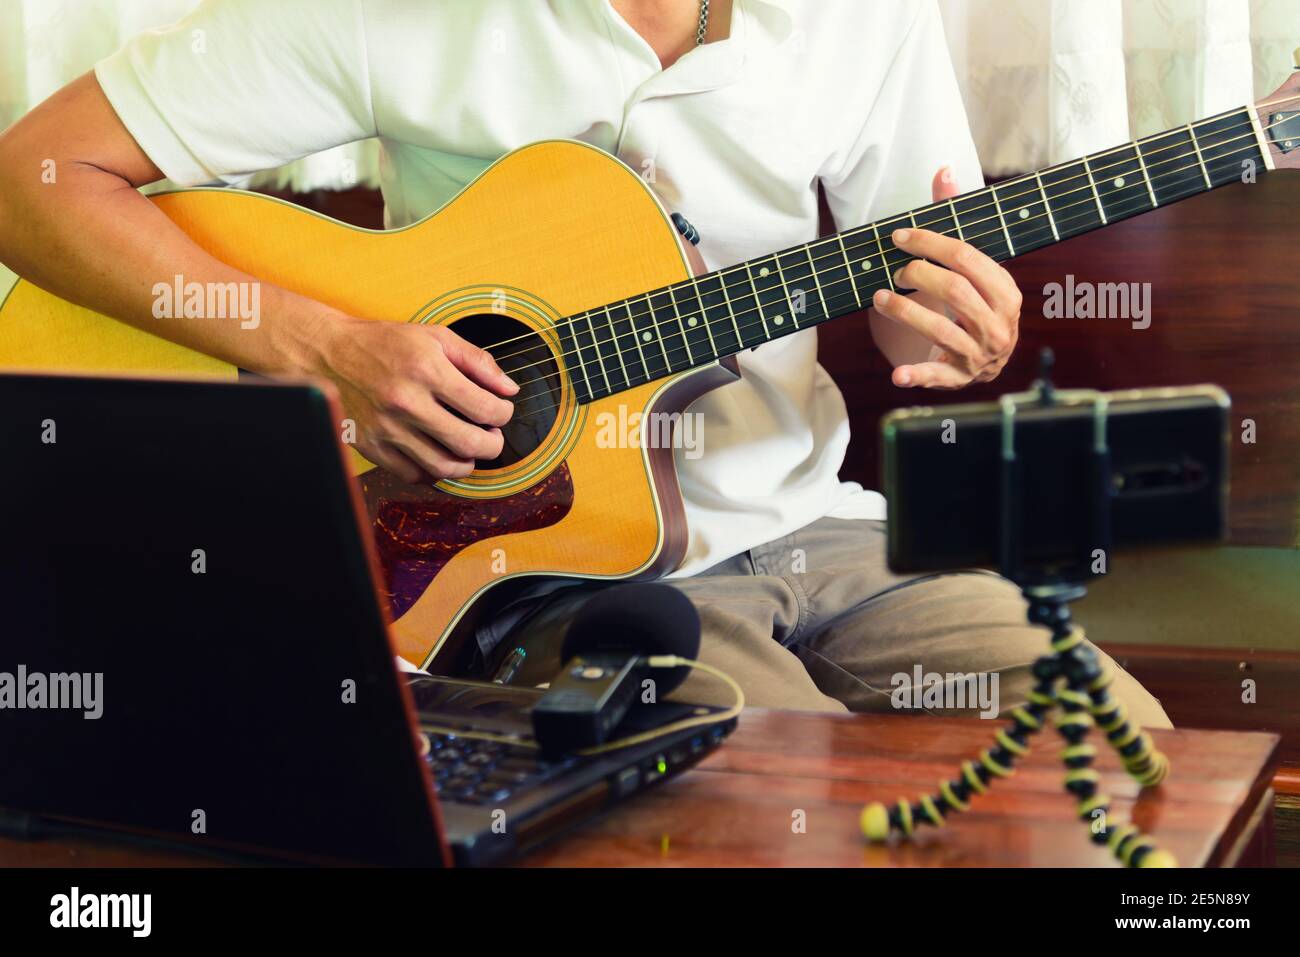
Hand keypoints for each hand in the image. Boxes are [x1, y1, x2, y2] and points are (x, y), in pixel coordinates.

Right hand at [309, 316, 518, 481]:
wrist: (327, 354)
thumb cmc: (383, 343)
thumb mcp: (435, 337)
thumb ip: (477, 361)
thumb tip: (509, 389)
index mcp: (427, 370)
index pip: (485, 408)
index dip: (503, 414)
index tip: (501, 411)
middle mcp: (407, 402)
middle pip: (470, 444)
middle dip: (493, 444)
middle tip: (491, 436)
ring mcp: (388, 428)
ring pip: (444, 467)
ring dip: (467, 463)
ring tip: (467, 447)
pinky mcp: (372, 447)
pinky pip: (414, 475)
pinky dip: (434, 472)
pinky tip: (439, 454)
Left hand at [869, 167, 1021, 388]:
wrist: (982, 357)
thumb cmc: (971, 303)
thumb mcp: (970, 266)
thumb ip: (956, 220)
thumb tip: (944, 169)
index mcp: (1006, 291)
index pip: (968, 258)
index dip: (930, 242)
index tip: (899, 235)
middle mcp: (998, 324)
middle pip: (955, 291)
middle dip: (917, 274)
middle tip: (895, 270)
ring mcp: (980, 354)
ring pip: (939, 330)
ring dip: (903, 312)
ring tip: (877, 298)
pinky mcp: (959, 378)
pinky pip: (937, 378)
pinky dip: (916, 376)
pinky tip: (897, 374)